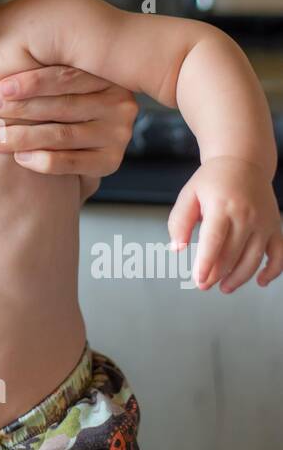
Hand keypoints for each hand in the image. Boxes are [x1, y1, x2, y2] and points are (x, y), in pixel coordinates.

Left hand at [0, 0, 137, 185]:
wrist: (92, 127)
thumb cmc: (65, 80)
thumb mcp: (63, 47)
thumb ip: (53, 15)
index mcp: (107, 72)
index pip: (67, 77)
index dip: (31, 82)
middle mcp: (121, 101)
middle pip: (62, 107)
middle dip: (19, 109)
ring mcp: (119, 132)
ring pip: (62, 135)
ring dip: (22, 138)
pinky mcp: (111, 160)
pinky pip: (73, 164)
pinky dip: (43, 162)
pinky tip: (17, 158)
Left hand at [167, 156, 282, 291]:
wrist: (243, 162)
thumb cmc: (213, 180)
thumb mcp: (189, 194)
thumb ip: (179, 221)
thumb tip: (177, 248)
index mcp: (222, 205)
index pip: (214, 240)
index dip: (206, 263)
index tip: (198, 279)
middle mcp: (247, 215)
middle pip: (232, 254)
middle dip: (217, 274)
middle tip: (203, 285)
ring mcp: (264, 223)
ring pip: (254, 259)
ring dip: (239, 278)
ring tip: (224, 287)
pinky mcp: (275, 227)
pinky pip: (279, 254)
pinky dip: (272, 271)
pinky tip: (260, 282)